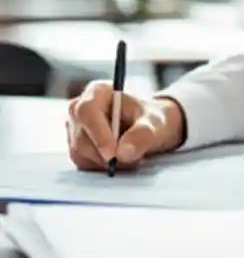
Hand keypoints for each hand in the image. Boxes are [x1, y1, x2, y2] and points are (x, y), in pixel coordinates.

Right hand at [65, 82, 185, 171]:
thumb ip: (143, 135)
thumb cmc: (151, 119)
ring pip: (80, 153)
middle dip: (106, 154)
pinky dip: (102, 166)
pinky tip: (120, 159)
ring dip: (106, 162)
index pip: (87, 111)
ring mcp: (74, 128)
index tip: (113, 154)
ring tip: (131, 157)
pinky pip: (83, 162)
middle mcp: (79, 108)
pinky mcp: (76, 146)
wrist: (151, 129)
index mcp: (97, 92)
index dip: (98, 134)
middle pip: (81, 137)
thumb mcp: (155, 123)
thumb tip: (123, 153)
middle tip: (132, 160)